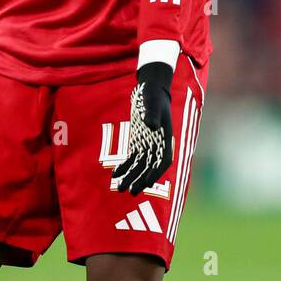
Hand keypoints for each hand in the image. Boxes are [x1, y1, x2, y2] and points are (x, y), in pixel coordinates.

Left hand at [113, 62, 174, 195]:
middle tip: (131, 191)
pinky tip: (115, 174)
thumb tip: (151, 125)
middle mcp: (158, 145)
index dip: (154, 173)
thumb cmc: (153, 94)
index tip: (146, 183)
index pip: (162, 161)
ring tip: (120, 188)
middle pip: (150, 167)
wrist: (150, 88)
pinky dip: (125, 166)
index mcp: (165, 138)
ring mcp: (148, 144)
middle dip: (140, 180)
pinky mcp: (139, 141)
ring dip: (131, 177)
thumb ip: (152, 113)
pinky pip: (133, 157)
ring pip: (140, 165)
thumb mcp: (152, 102)